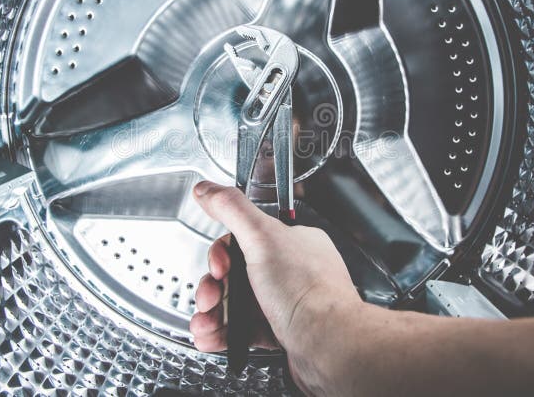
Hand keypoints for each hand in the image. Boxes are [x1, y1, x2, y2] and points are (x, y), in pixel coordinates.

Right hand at [189, 181, 361, 391]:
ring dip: (213, 314)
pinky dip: (224, 334)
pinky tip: (214, 337)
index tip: (219, 266)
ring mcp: (286, 302)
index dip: (223, 253)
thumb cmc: (308, 292)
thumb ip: (232, 209)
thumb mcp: (262, 238)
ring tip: (206, 323)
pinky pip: (244, 329)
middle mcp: (291, 270)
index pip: (245, 238)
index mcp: (293, 242)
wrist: (327, 345)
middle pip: (236, 274)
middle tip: (209, 299)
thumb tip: (208, 189)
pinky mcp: (281, 332)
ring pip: (237, 304)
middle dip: (213, 289)